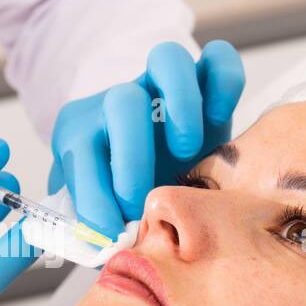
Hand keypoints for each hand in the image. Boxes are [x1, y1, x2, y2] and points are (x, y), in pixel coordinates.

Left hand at [48, 40, 244, 239]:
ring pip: (167, 59)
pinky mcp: (204, 83)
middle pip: (123, 101)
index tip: (111, 231)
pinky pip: (219, 59)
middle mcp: (119, 103)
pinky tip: (219, 119)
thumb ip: (91, 226)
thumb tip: (101, 246)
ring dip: (181, 104)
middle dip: (134, 155)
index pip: (81, 149)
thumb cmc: (116, 196)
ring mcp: (162, 87)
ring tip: (186, 149)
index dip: (94, 195)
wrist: (144, 163)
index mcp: (81, 133)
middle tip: (147, 195)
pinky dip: (225, 82)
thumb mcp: (90, 211)